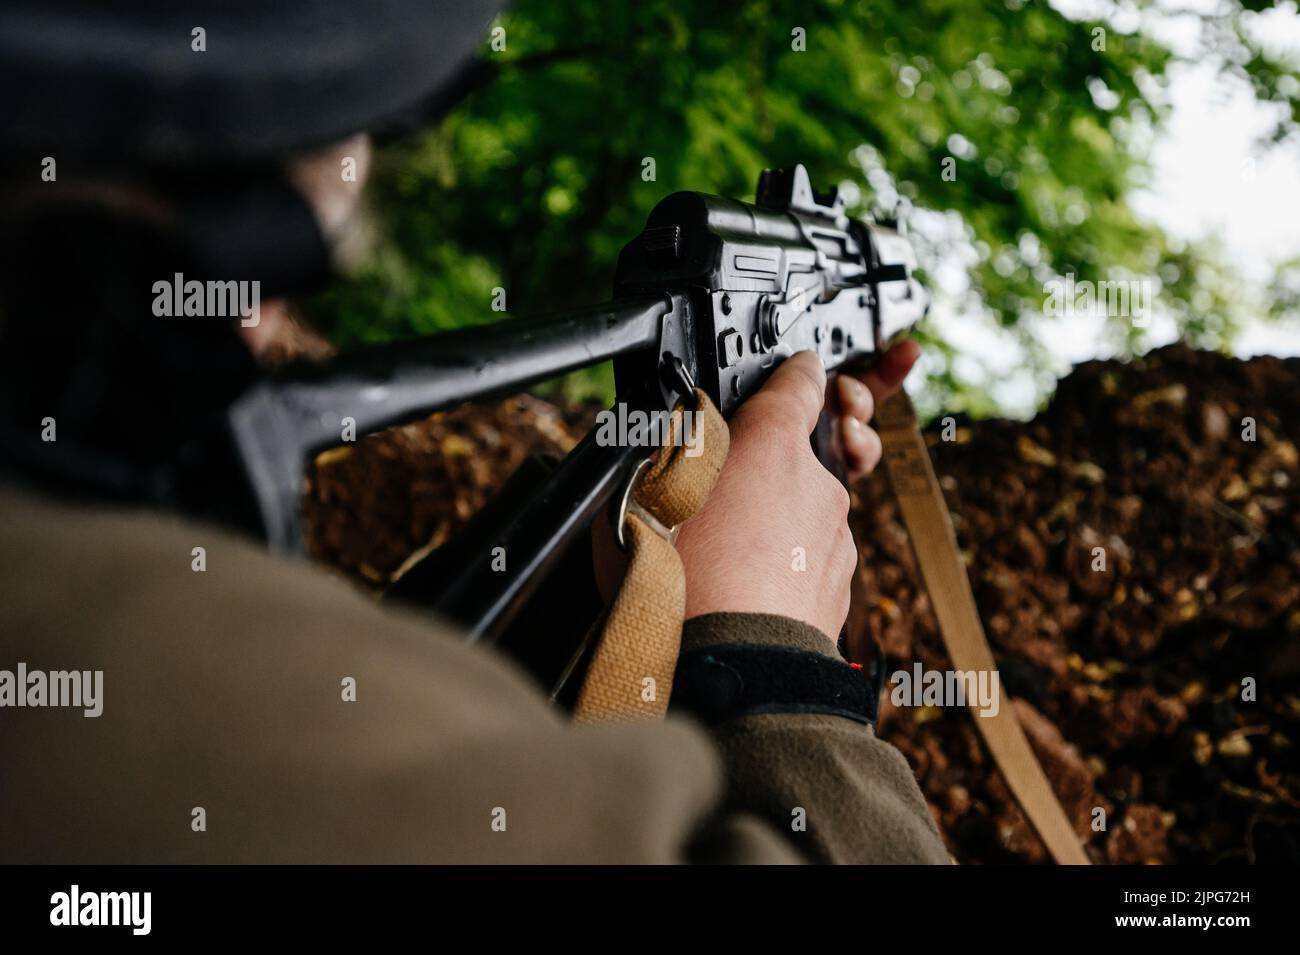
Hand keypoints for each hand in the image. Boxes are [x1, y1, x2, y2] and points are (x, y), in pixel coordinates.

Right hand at [676, 341, 918, 642]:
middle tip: (709, 502)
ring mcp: (835, 540)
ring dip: (768, 527)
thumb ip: (662, 452)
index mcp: (773, 447)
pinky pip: (806, 563)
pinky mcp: (837, 590)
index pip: (799, 382)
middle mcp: (818, 486)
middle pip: (793, 458)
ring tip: (718, 562)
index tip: (796, 369)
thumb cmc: (682, 583)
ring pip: (800, 515)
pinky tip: (740, 594)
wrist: (735, 672)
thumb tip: (662, 436)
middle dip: (758, 473)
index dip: (795, 371)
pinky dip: (780, 571)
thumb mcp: (641, 498)